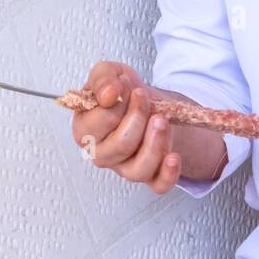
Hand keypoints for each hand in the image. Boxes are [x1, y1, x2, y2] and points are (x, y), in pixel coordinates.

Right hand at [68, 61, 183, 193]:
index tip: (127, 85)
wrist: (148, 102)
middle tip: (144, 98)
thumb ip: (103, 79)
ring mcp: (126, 168)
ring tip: (162, 120)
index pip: (99, 122)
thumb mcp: (110, 73)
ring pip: (139, 169)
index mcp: (85, 130)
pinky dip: (168, 174)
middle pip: (120, 146)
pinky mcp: (149, 177)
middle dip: (137, 118)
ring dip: (155, 143)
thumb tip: (108, 94)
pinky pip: (158, 185)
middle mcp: (103, 154)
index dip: (117, 102)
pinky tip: (174, 157)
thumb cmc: (123, 93)